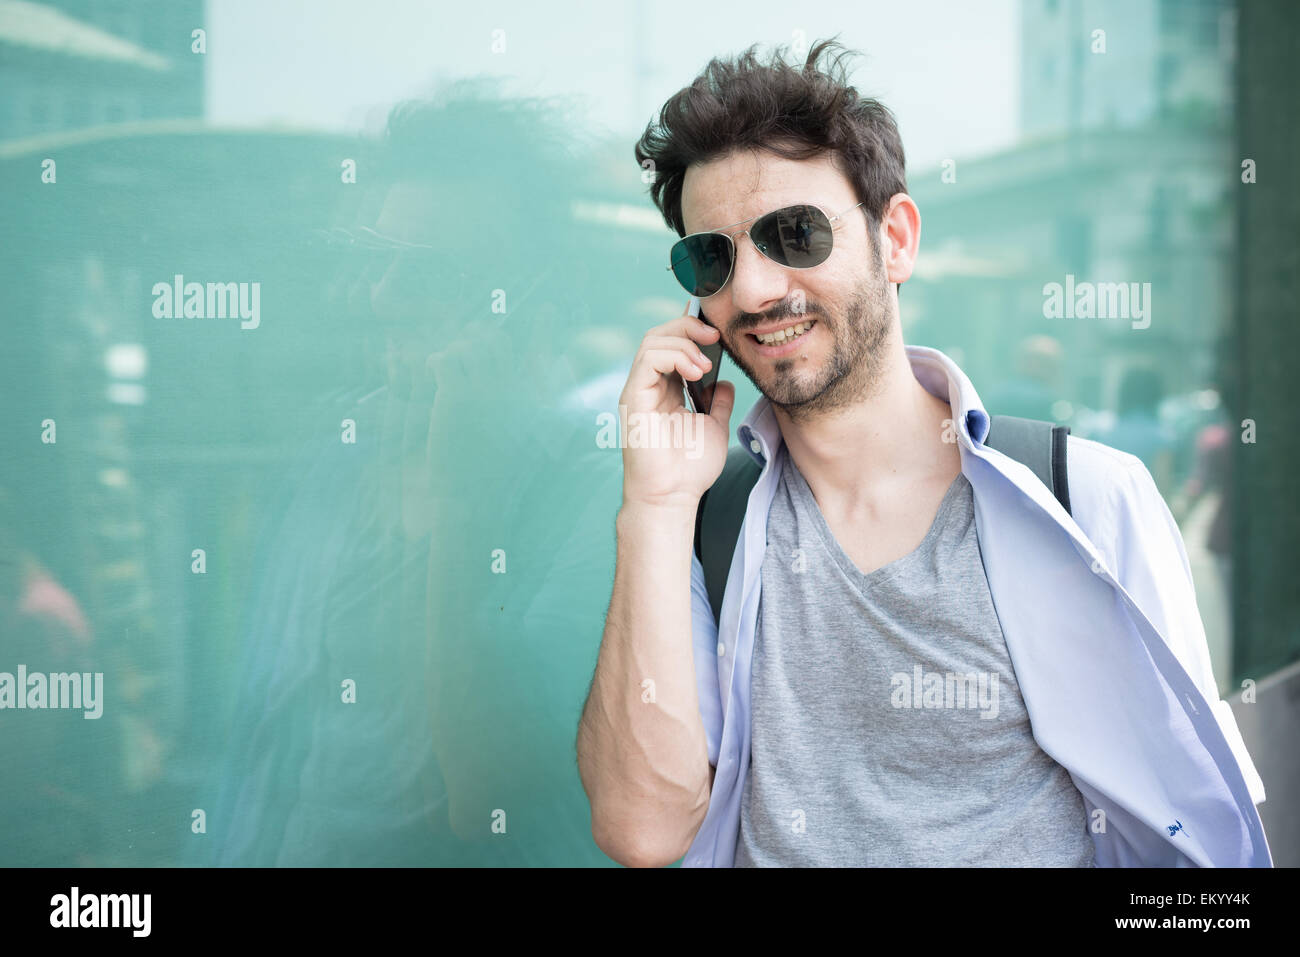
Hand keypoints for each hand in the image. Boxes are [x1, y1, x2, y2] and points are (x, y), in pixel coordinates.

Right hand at [618, 298, 734, 510]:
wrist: (672, 496)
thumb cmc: (689, 470)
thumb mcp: (713, 426)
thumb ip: (717, 402)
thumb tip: (725, 383)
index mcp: (664, 390)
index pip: (671, 344)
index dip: (692, 331)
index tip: (719, 335)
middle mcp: (648, 386)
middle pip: (659, 334)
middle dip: (688, 326)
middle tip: (715, 336)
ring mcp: (638, 390)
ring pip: (652, 341)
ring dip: (684, 342)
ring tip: (706, 364)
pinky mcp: (632, 397)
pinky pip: (648, 359)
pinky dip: (675, 355)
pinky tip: (696, 371)